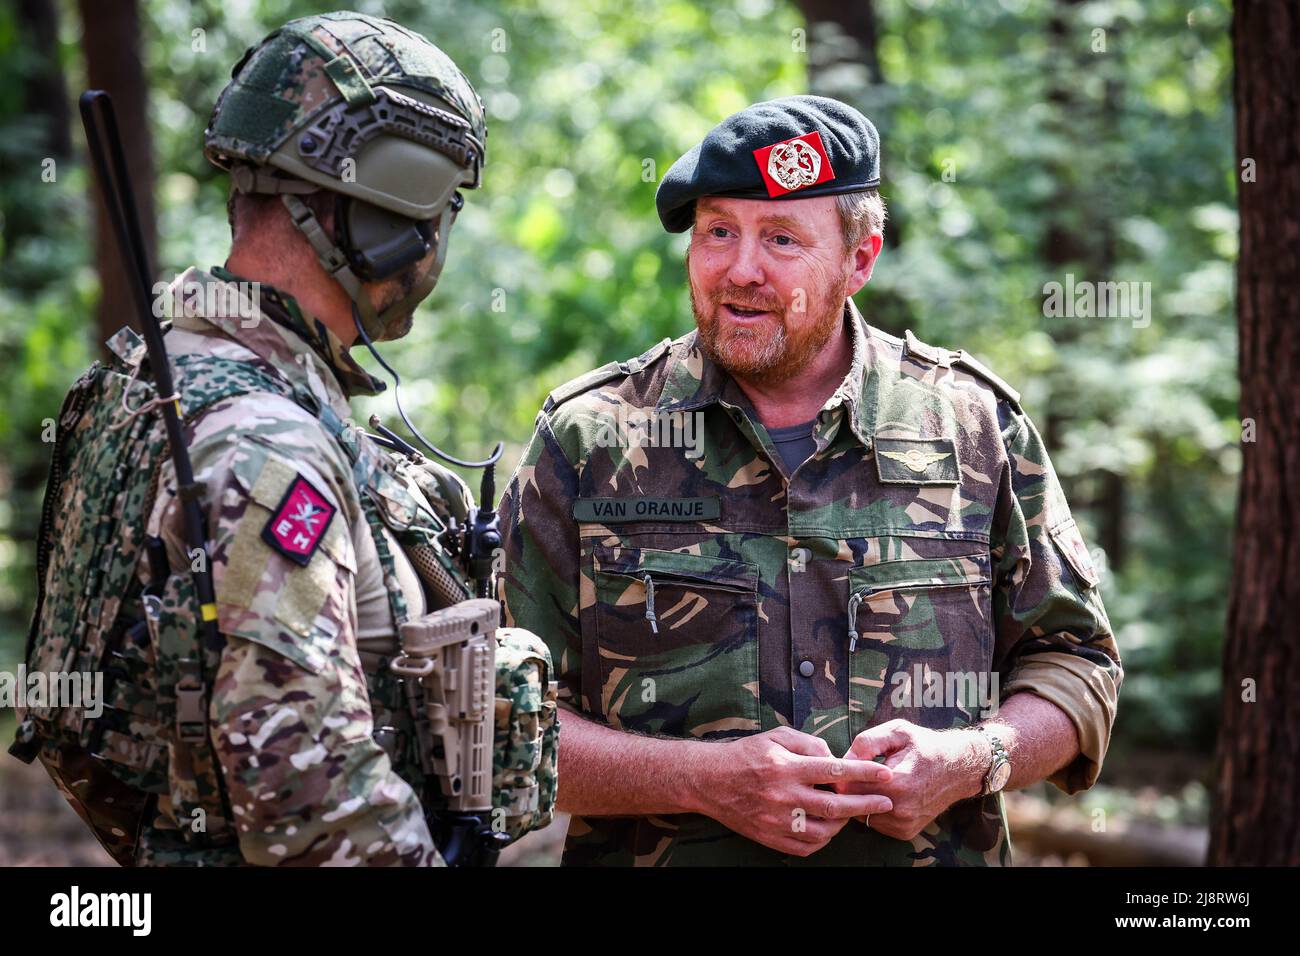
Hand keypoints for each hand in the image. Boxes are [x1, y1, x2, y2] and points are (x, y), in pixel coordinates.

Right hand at [687, 726, 893, 856]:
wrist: (710, 781)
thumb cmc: (746, 754)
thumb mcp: (776, 737)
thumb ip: (809, 743)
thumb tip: (836, 758)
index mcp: (786, 767)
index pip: (834, 771)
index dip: (864, 772)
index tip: (885, 774)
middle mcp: (783, 795)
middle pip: (835, 804)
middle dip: (865, 804)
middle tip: (886, 802)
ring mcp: (776, 820)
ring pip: (823, 830)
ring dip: (843, 823)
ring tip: (850, 813)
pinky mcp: (769, 838)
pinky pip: (805, 847)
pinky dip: (822, 840)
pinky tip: (827, 828)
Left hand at [833, 719, 982, 841]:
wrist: (959, 769)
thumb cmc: (926, 746)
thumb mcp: (898, 731)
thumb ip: (868, 741)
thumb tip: (845, 759)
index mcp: (898, 783)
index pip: (850, 787)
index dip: (842, 775)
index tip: (840, 766)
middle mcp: (901, 809)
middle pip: (854, 803)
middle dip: (848, 788)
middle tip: (850, 773)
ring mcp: (904, 824)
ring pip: (862, 815)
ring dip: (860, 800)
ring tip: (866, 782)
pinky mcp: (905, 832)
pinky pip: (876, 823)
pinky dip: (873, 810)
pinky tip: (880, 794)